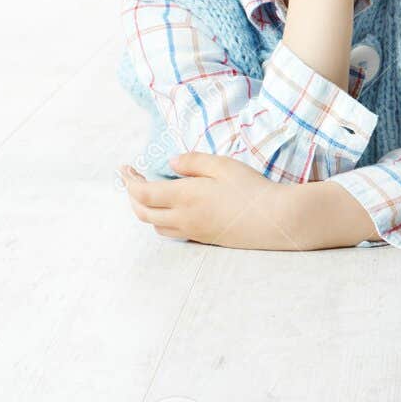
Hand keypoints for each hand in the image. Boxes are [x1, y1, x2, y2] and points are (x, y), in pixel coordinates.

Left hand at [120, 154, 300, 249]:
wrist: (275, 220)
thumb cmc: (252, 190)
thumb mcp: (223, 166)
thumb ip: (194, 162)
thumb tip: (171, 163)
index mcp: (184, 198)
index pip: (142, 193)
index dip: (129, 181)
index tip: (125, 168)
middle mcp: (183, 218)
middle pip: (143, 212)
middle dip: (132, 196)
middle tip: (132, 179)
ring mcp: (193, 232)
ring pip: (155, 226)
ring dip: (146, 210)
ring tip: (150, 194)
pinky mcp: (204, 239)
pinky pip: (172, 233)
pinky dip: (162, 221)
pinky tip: (173, 210)